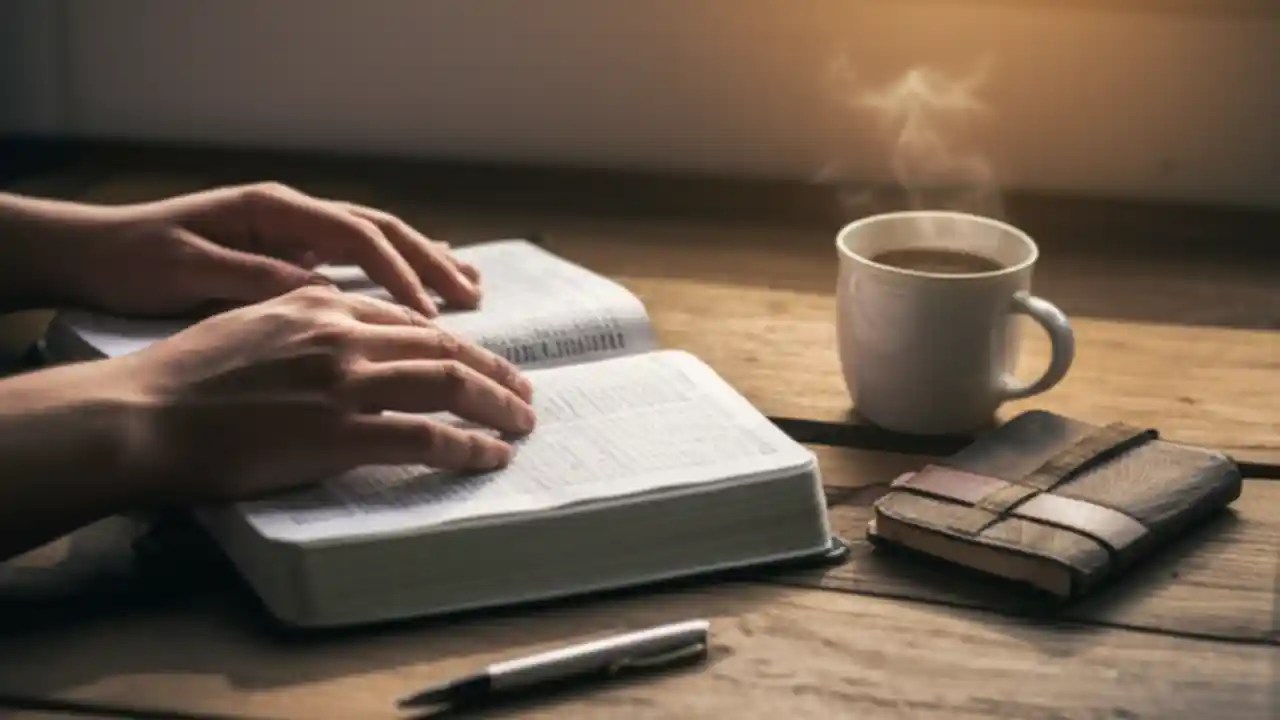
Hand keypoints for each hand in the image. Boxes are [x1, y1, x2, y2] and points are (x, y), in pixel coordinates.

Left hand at [9, 183, 479, 316]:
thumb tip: (323, 291)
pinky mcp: (289, 251)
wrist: (95, 251)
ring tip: (470, 290)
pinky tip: (420, 294)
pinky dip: (394, 273)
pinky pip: (356, 259)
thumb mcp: (189, 272)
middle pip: (381, 230)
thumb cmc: (136, 262)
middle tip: (475, 299)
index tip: (433, 315)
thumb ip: (257, 278)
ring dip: (424, 263)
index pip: (356, 237)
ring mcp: (293, 229)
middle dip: (432, 262)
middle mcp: (291, 212)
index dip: (400, 274)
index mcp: (273, 210)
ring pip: (376, 240)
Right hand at [115, 285, 534, 502]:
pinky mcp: (343, 430)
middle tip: (521, 391)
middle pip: (443, 345)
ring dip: (497, 404)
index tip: (476, 360)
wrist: (142, 413)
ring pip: (450, 382)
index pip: (408, 320)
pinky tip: (492, 455)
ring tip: (523, 422)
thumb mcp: (247, 324)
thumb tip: (331, 340)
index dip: (452, 341)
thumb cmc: (181, 379)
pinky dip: (471, 444)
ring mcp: (347, 380)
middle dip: (492, 370)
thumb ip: (299, 323)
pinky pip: (429, 435)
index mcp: (319, 303)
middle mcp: (343, 333)